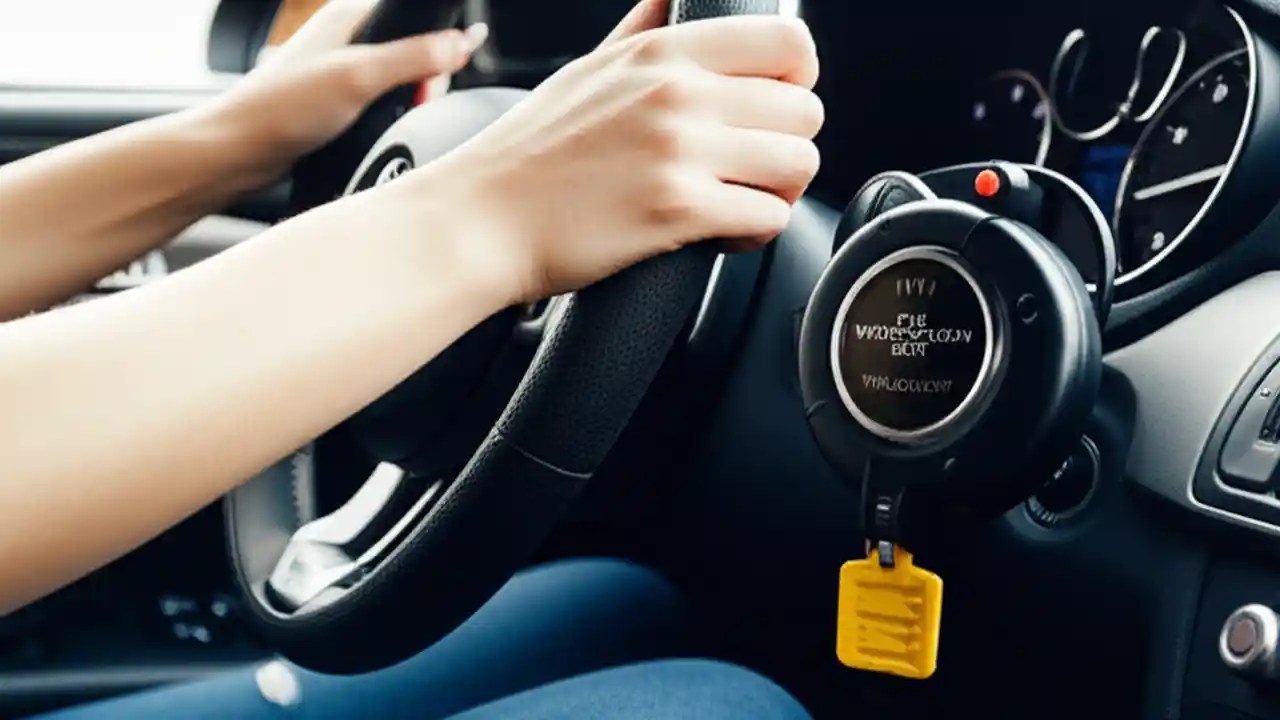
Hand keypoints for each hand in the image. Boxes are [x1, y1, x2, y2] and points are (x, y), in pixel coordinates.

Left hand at [211, 0, 487, 182]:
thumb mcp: (359, 78)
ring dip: (403, 106)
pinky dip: (386, 121)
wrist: (239, 152)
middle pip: (414, 52)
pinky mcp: (337, 102)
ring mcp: (341, 71)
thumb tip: (460, 44)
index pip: (415, 15)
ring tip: (385, 122)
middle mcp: (346, 39)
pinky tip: (373, 133)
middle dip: (422, 83)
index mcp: (350, 17)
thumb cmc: (282, 109)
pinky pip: (381, 105)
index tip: (434, 75)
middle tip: (409, 104)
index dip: (436, 44)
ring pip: (399, 83)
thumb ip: (413, 57)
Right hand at [402, 0, 823, 304]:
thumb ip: (643, 32)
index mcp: (663, 52)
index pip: (789, 44)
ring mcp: (680, 150)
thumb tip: (674, 1)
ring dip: (778, 192)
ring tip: (738, 201)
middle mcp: (678, 92)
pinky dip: (753, 234)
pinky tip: (719, 234)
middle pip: (805, 111)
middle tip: (751, 169)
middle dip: (787, 146)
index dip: (797, 82)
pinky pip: (768, 218)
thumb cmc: (528, 154)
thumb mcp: (587, 69)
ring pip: (798, 165)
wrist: (480, 221)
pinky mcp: (678, 209)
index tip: (772, 111)